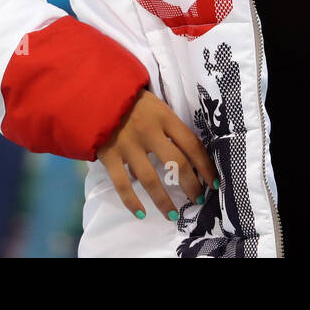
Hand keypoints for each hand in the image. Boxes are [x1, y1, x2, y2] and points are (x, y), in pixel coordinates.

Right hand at [96, 89, 217, 219]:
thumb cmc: (132, 100)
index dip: (205, 166)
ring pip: (151, 179)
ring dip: (164, 201)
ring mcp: (129, 145)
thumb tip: (184, 158)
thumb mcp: (156, 106)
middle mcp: (149, 131)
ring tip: (173, 215)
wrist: (96, 93)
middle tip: (197, 200)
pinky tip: (141, 214)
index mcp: (165, 117)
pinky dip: (132, 201)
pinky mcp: (110, 156)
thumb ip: (168, 128)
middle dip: (191, 185)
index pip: (192, 144)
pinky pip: (123, 184)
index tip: (214, 182)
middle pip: (176, 163)